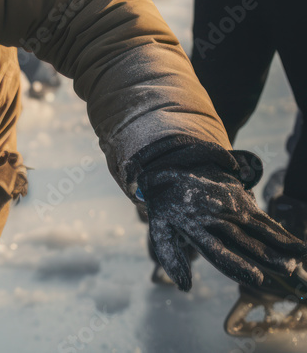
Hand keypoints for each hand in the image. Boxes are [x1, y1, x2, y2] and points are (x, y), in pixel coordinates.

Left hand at [136, 138, 306, 291]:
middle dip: (266, 256)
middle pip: (243, 241)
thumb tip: (184, 288)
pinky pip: (260, 216)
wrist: (171, 165)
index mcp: (194, 229)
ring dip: (279, 243)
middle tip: (287, 269)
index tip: (257, 278)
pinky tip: (293, 242)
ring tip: (298, 256)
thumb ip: (172, 259)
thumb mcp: (160, 230)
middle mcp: (213, 218)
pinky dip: (278, 229)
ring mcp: (227, 206)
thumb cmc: (167, 206)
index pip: (218, 252)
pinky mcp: (238, 196)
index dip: (238, 266)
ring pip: (257, 227)